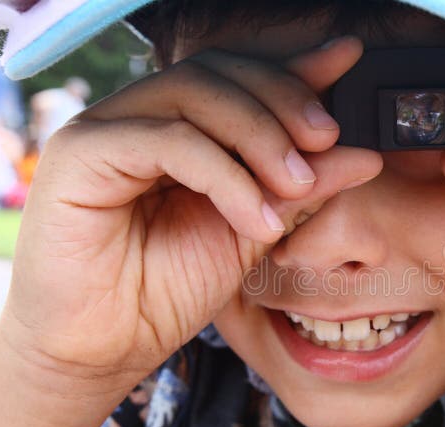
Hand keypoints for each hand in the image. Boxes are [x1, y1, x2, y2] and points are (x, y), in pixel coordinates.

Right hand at [0, 37, 381, 394]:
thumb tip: (363, 155)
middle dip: (283, 101)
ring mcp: (108, 129)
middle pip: (219, 73)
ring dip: (261, 136)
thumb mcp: (254, 233)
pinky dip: (225, 174)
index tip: (347, 60)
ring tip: (296, 188)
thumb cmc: (168, 290)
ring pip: (195, 94)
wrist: (106, 348)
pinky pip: (168, 139)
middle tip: (326, 140)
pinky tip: (257, 219)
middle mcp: (142, 118)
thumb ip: (302, 190)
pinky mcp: (82, 152)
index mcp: (181, 130)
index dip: (294, 68)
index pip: (239, 79)